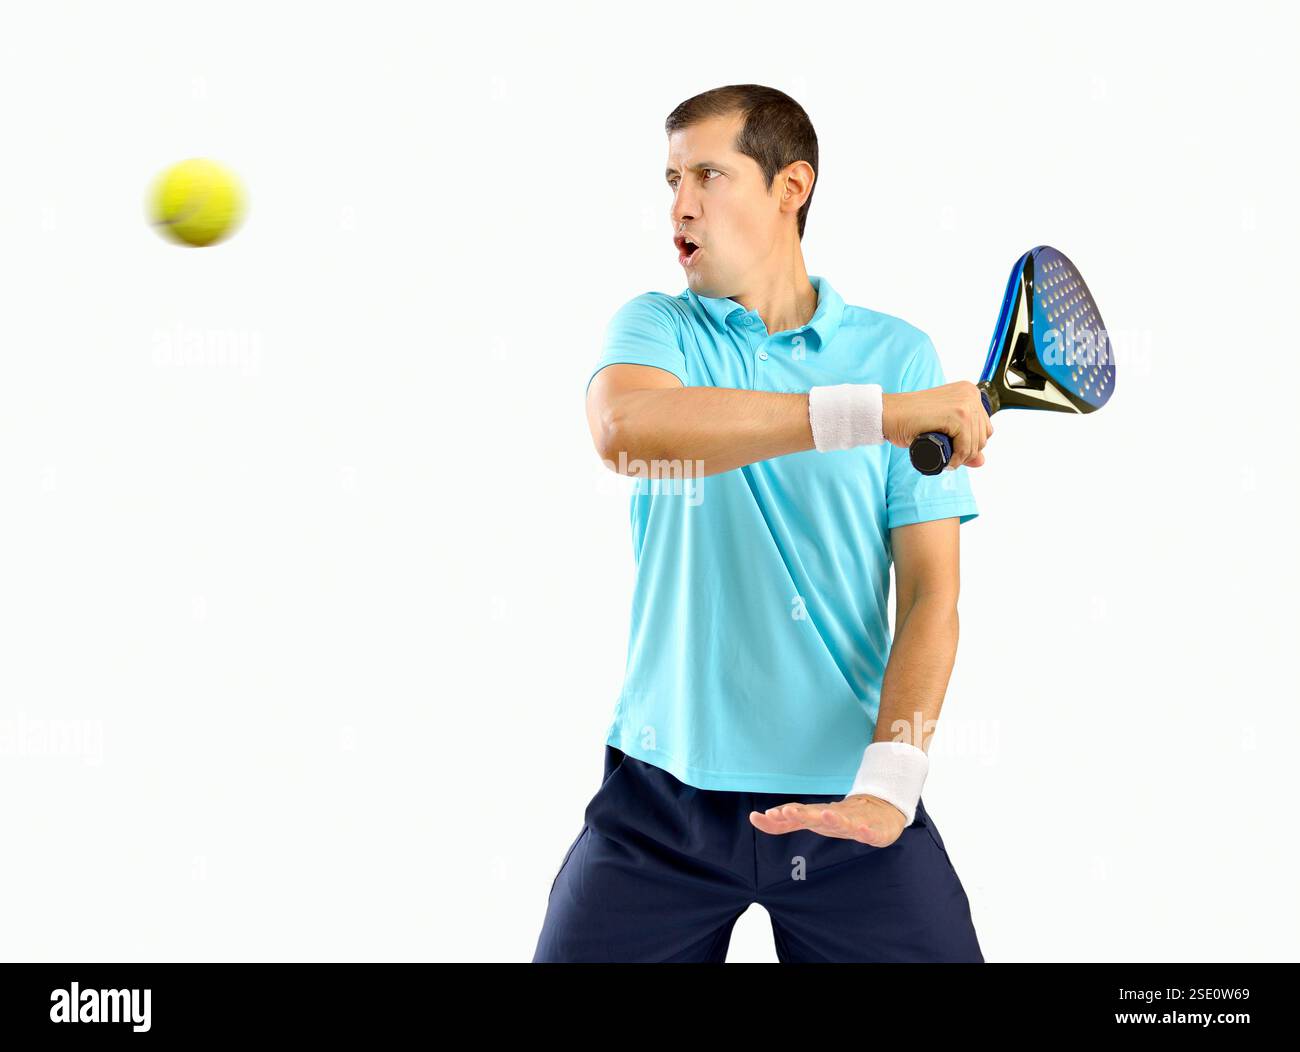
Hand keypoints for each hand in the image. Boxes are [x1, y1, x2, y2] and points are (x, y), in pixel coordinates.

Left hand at [749, 794, 908, 846]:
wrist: (880, 812)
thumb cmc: (840, 818)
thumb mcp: (811, 819)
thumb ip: (784, 822)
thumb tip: (755, 818)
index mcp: (818, 816)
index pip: (796, 815)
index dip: (782, 817)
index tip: (764, 815)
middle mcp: (833, 817)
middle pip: (816, 815)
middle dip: (803, 814)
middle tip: (788, 812)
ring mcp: (855, 822)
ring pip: (843, 821)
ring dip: (834, 818)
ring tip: (827, 814)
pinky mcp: (874, 831)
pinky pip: (870, 833)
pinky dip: (867, 832)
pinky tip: (864, 832)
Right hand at [881, 382, 992, 468]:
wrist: (888, 414)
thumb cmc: (909, 419)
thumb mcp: (943, 430)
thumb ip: (964, 442)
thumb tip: (981, 461)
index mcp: (968, 392)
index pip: (985, 427)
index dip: (971, 444)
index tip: (954, 450)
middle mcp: (970, 394)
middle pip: (984, 436)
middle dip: (967, 452)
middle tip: (948, 456)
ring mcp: (965, 403)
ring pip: (976, 443)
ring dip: (961, 457)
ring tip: (945, 457)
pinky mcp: (958, 414)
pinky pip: (966, 446)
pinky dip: (956, 458)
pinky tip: (946, 460)